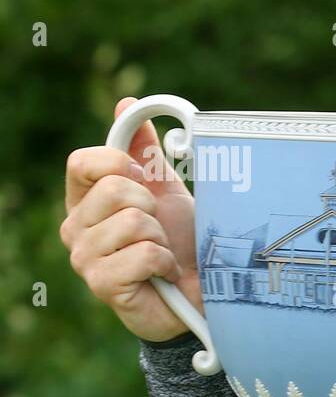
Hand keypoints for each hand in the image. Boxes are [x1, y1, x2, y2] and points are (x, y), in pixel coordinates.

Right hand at [60, 97, 203, 341]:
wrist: (199, 291)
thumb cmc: (180, 241)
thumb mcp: (166, 189)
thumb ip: (145, 151)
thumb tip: (127, 104)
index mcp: (85, 200)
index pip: (82, 162)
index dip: (119, 161)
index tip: (145, 177)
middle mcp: (74, 227)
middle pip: (114, 189)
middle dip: (153, 206)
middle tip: (160, 229)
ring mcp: (83, 258)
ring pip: (134, 222)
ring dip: (162, 238)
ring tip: (162, 254)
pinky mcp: (102, 284)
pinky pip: (144, 254)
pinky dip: (165, 262)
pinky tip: (163, 274)